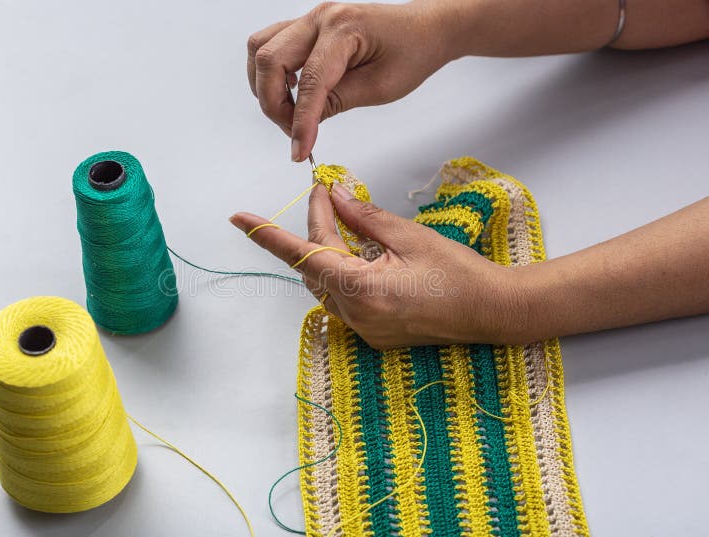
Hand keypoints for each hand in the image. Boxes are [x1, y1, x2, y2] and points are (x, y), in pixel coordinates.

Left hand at [230, 183, 523, 348]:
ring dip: (327, 251)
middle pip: (316, 266)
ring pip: (327, 284)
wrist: (493, 312)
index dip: (267, 236)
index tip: (238, 219)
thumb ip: (366, 218)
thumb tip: (337, 198)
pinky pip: (344, 299)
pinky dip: (343, 272)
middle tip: (327, 193)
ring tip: (339, 216)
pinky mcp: (374, 333)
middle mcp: (356, 315)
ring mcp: (364, 328)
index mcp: (362, 290)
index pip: (303, 255)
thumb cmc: (459, 273)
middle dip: (315, 228)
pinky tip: (357, 251)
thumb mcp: (410, 237)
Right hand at [246, 1, 457, 161]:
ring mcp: (310, 19)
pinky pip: (270, 44)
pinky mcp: (307, 27)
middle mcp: (320, 18)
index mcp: (344, 30)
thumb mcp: (380, 87)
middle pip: (270, 59)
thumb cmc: (412, 52)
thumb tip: (304, 123)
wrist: (425, 29)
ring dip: (264, 85)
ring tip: (288, 111)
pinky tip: (290, 89)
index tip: (299, 151)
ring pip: (260, 48)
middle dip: (273, 103)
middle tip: (293, 132)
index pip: (309, 81)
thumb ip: (337, 102)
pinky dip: (270, 71)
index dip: (300, 121)